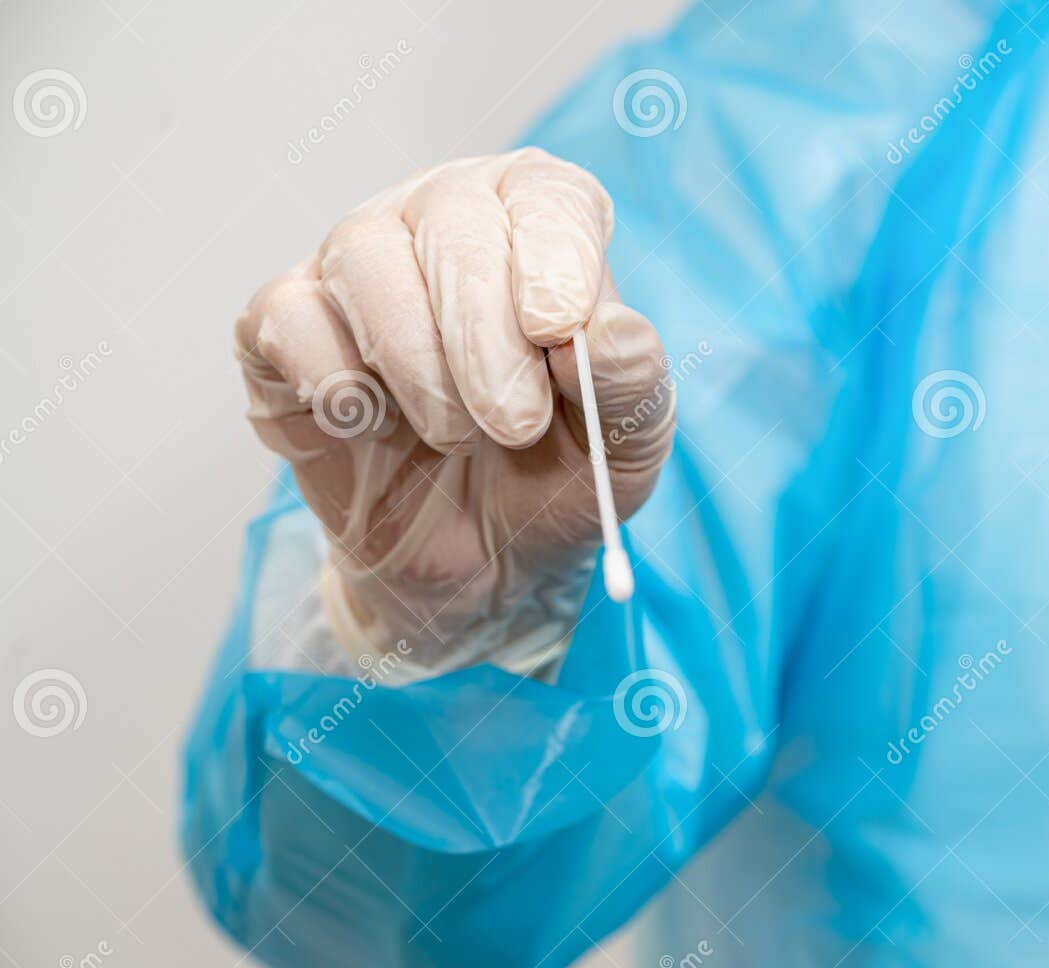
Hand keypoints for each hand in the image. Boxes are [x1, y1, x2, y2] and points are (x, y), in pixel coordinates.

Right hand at [233, 148, 671, 677]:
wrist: (483, 561)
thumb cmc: (559, 475)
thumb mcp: (625, 445)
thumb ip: (631, 383)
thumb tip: (609, 331)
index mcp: (540, 227)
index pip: (545, 194)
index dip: (552, 254)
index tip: (557, 330)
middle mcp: (445, 220)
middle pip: (453, 219)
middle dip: (485, 334)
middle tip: (515, 426)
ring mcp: (359, 266)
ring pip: (363, 255)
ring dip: (416, 361)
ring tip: (454, 437)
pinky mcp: (287, 324)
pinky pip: (286, 315)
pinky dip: (333, 379)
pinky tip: (373, 426)